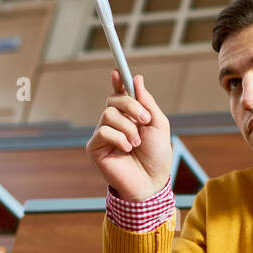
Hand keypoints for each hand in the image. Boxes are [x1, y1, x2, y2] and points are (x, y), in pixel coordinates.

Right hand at [85, 71, 172, 201]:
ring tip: (136, 143)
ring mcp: (103, 135)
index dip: (117, 81)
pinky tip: (127, 149)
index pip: (119, 94)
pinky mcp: (94, 148)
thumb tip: (137, 79)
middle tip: (145, 120)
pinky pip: (103, 131)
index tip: (118, 71)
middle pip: (113, 100)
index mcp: (129, 117)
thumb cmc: (157, 155)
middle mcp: (113, 123)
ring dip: (128, 127)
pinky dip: (119, 138)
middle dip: (132, 106)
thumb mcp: (158, 124)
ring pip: (108, 114)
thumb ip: (147, 102)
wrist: (152, 182)